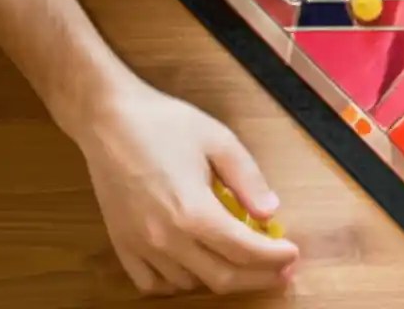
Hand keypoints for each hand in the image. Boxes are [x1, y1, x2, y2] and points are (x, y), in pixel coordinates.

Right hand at [74, 81, 299, 295]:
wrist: (109, 120)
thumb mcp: (220, 141)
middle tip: (282, 270)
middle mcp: (166, 238)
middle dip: (259, 277)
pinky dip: (179, 283)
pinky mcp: (121, 244)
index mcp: (194, 211)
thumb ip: (248, 180)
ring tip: (241, 259)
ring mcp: (140, 245)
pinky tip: (195, 265)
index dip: (275, 258)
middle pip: (222, 277)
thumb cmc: (166, 124)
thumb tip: (270, 212)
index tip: (294, 254)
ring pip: (189, 283)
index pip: (245, 251)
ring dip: (221, 277)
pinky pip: (151, 283)